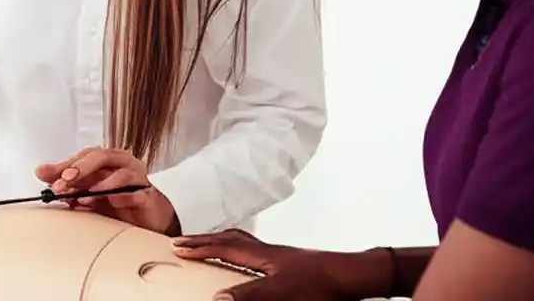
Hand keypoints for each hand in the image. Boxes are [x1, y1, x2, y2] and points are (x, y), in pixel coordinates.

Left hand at [35, 146, 179, 234]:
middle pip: (102, 157)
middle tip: (64, 181)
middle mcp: (123, 164)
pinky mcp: (147, 197)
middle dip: (80, 169)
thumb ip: (67, 182)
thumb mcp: (88, 191)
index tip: (47, 175)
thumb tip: (40, 172)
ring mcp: (137, 179)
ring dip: (100, 185)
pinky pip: (136, 194)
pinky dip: (121, 197)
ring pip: (121, 174)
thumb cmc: (118, 200)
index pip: (85, 155)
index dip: (66, 164)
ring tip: (84, 196)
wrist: (147, 219)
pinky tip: (111, 202)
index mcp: (108, 159)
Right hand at [172, 229, 383, 300]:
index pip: (224, 246)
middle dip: (206, 240)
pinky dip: (243, 250)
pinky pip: (258, 250)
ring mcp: (281, 255)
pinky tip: (249, 262)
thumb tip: (216, 299)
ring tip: (212, 244)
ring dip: (224, 242)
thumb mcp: (281, 293)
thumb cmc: (321, 282)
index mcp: (262, 254)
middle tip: (186, 242)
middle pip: (231, 238)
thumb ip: (249, 295)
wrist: (355, 275)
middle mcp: (269, 250)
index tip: (178, 247)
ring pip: (245, 242)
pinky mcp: (292, 262)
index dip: (200, 247)